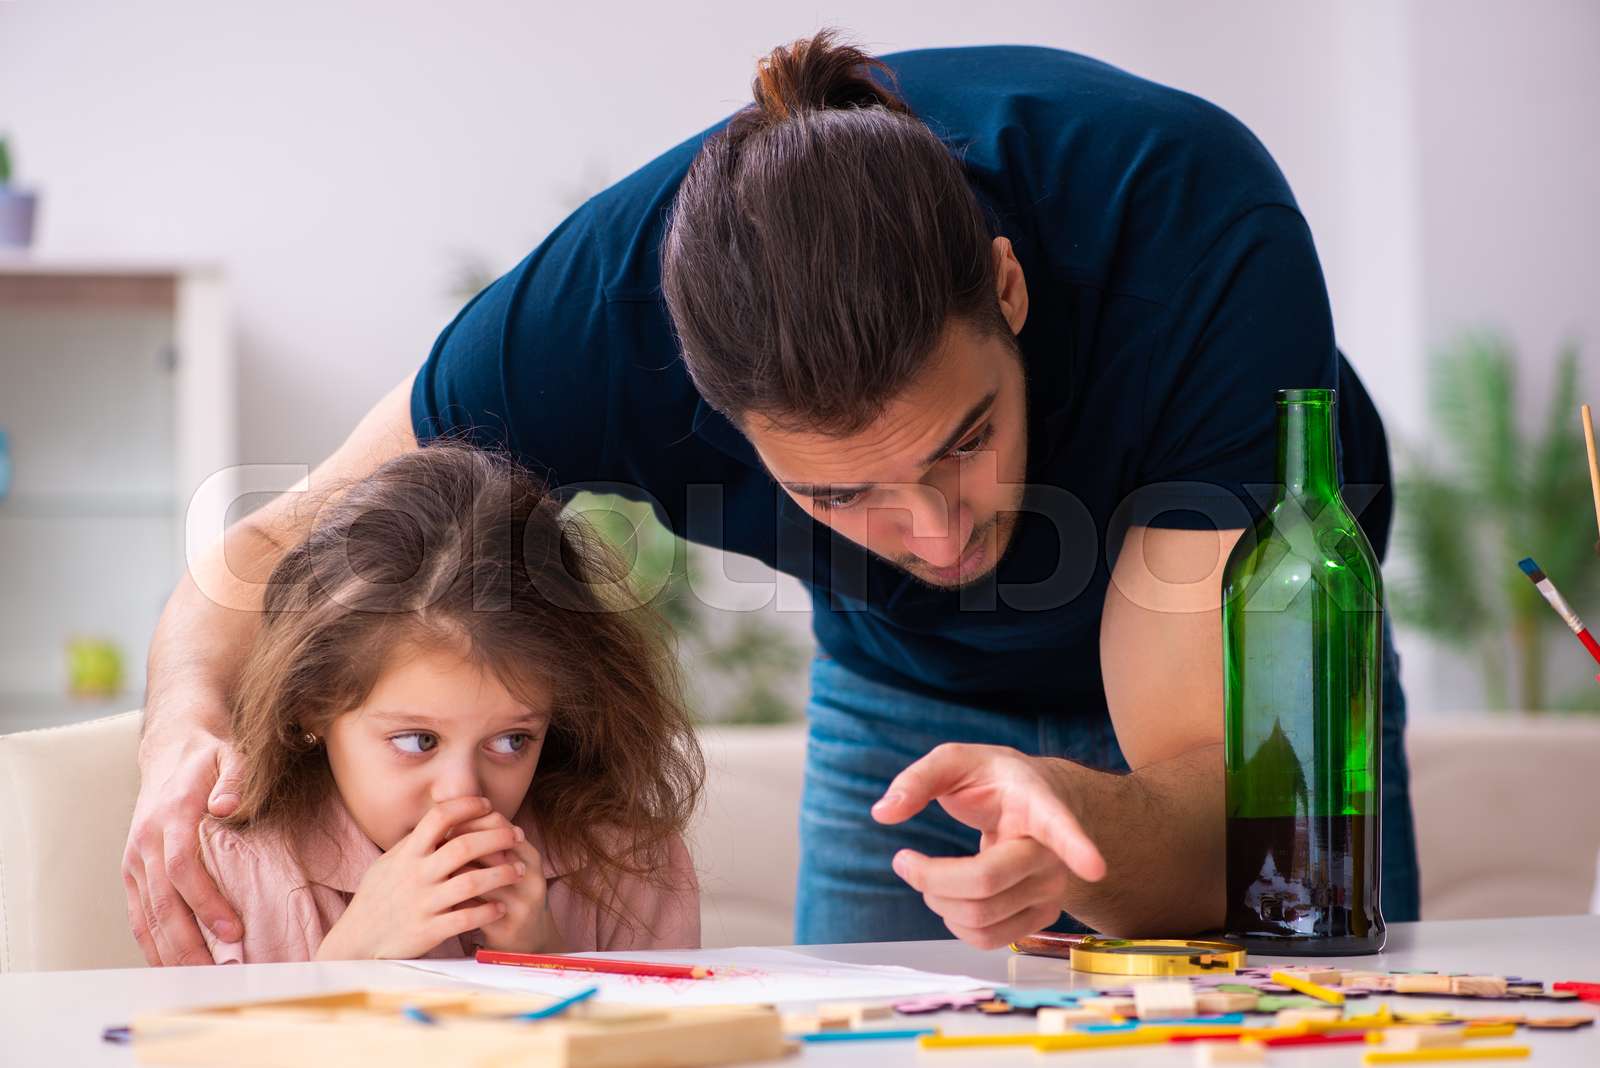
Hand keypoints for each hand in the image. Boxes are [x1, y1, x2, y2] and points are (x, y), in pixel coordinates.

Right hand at [123, 718, 246, 965]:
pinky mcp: (133, 872)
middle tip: (219, 973)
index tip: (234, 930)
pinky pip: (138, 915)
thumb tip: (226, 806)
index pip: (183, 869)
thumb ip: (233, 780)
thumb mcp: (230, 757)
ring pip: (146, 916)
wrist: (172, 751)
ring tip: (200, 981)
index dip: (206, 902)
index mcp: (170, 817)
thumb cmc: (209, 758)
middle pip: (162, 903)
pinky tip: (173, 966)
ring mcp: (134, 860)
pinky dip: (152, 944)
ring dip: (171, 952)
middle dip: (189, 943)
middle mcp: (145, 842)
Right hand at [316, 796, 522, 960]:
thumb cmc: (377, 898)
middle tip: (517, 834)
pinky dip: (488, 911)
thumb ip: (414, 842)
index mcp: (407, 854)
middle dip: (496, 837)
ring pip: (471, 882)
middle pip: (463, 846)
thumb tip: (442, 816)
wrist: (356, 942)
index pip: (438, 818)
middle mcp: (416, 875)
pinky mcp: (428, 931)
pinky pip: (466, 918)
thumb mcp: (388, 863)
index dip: (466, 806)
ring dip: (502, 873)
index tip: (488, 805)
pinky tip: (502, 907)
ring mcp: (422, 903)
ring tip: (520, 870)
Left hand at [448, 812, 561, 952]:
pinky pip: (473, 909)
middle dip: (456, 846)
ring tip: (434, 871)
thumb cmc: (508, 897)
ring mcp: (521, 904)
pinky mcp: (507, 928)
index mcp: (529, 856)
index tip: (445, 826)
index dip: (467, 820)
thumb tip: (448, 816)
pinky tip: (439, 898)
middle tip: (433, 848)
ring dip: (451, 873)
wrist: (528, 943)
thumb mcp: (508, 867)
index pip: (498, 823)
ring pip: (478, 878)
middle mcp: (530, 876)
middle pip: (489, 848)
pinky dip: (453, 901)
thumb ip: (487, 844)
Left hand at [871, 743, 1106, 949]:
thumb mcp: (956, 761)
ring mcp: (1051, 890)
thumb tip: (883, 812)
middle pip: (984, 881)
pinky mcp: (1041, 917)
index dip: (1077, 846)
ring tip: (925, 873)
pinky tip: (948, 896)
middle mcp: (1053, 854)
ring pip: (981, 916)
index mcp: (1040, 804)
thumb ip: (917, 779)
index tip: (1094, 867)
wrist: (1037, 803)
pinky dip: (952, 922)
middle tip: (903, 859)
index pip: (1060, 826)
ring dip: (936, 900)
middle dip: (929, 877)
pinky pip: (988, 938)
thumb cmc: (995, 780)